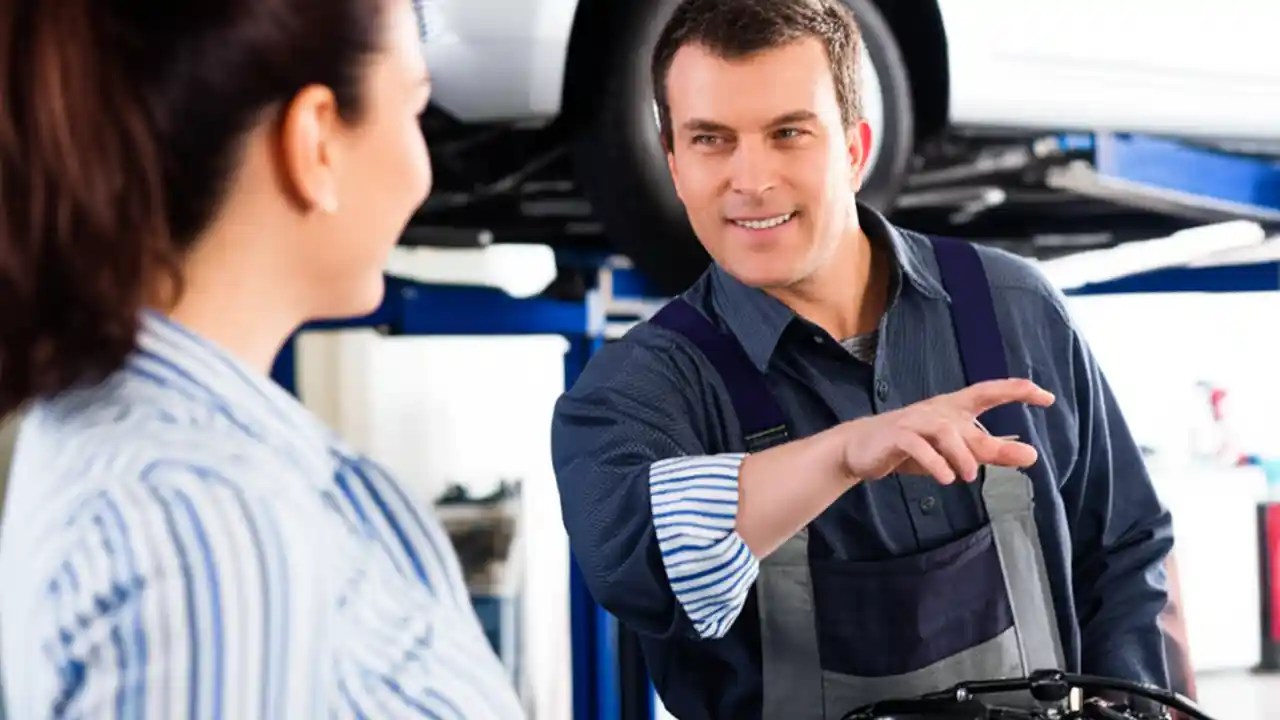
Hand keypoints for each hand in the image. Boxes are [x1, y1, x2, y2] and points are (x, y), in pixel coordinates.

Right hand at [841, 378, 1054, 484]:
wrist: (861, 448)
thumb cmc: (912, 447)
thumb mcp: (956, 451)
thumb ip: (991, 451)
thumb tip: (1031, 455)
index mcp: (952, 408)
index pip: (988, 391)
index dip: (1017, 390)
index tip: (1046, 396)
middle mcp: (935, 411)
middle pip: (968, 423)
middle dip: (993, 442)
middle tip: (1025, 458)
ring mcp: (914, 422)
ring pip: (944, 431)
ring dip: (962, 455)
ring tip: (967, 477)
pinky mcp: (896, 437)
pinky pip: (917, 446)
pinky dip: (934, 463)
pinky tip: (946, 478)